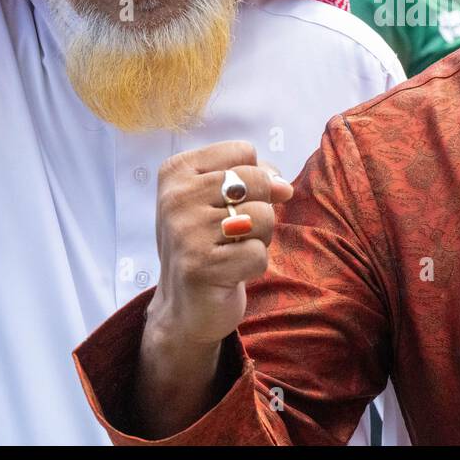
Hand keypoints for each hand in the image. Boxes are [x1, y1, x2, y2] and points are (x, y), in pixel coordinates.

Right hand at [146, 141, 292, 347]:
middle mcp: (176, 197)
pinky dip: (253, 266)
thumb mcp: (222, 200)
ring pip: (263, 216)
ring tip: (231, 251)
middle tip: (234, 233)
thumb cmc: (207, 244)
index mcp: (176, 171)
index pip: (244, 151)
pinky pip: (259, 254)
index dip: (254, 179)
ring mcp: (186, 232)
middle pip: (257, 180)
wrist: (183, 308)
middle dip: (260, 208)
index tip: (229, 204)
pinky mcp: (200, 267)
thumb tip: (284, 187)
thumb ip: (255, 177)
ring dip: (259, 239)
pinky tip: (229, 273)